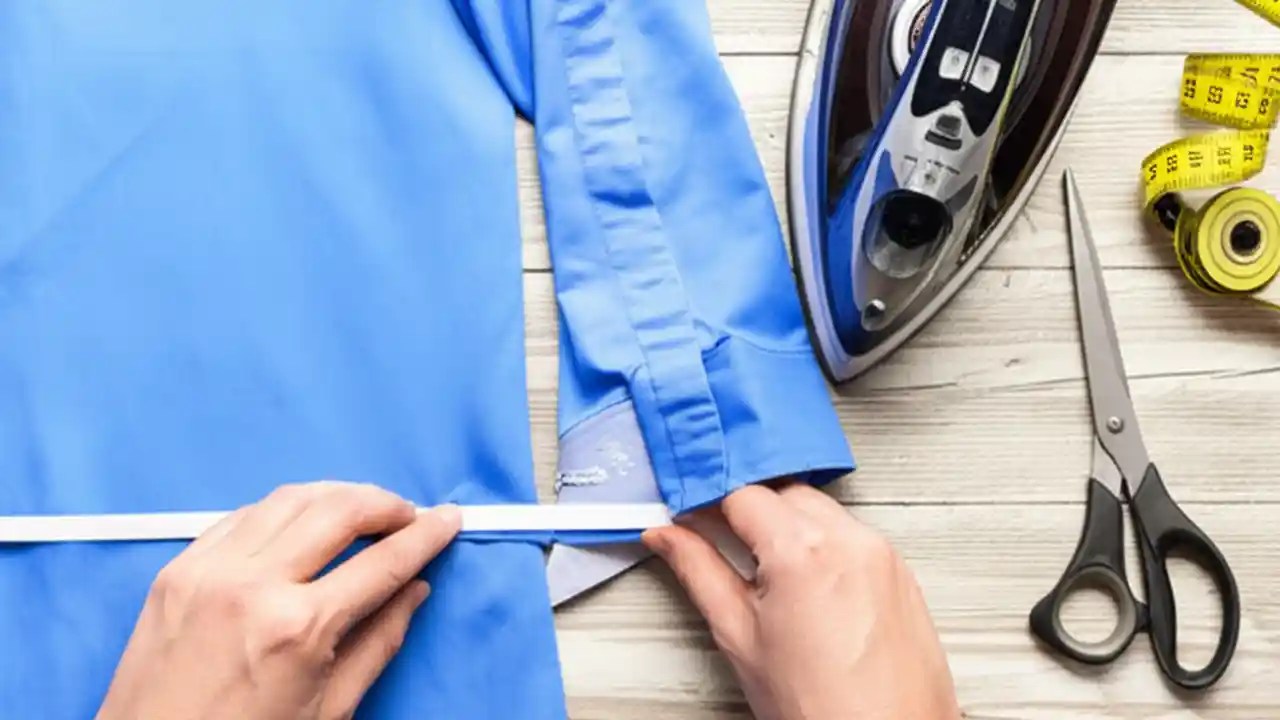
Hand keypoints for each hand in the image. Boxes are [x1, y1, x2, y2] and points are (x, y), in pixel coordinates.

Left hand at [97, 482, 460, 719]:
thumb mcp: (328, 710)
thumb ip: (378, 642)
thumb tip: (414, 590)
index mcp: (298, 629)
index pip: (382, 562)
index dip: (425, 536)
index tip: (448, 520)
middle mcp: (253, 586)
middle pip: (339, 510)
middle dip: (385, 504)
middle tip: (408, 515)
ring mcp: (208, 571)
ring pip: (289, 498)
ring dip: (336, 495)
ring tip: (361, 510)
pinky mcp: (176, 569)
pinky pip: (240, 516)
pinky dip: (281, 509)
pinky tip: (300, 522)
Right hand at [644, 483, 959, 719]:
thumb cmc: (823, 709)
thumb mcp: (740, 636)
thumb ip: (698, 572)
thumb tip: (668, 538)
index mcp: (803, 552)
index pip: (741, 493)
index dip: (706, 500)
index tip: (686, 513)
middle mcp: (849, 541)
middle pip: (781, 492)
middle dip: (746, 509)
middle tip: (715, 539)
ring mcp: (880, 554)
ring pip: (818, 508)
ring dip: (785, 523)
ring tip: (763, 571)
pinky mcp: (899, 571)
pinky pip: (851, 534)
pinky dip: (821, 543)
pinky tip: (803, 583)